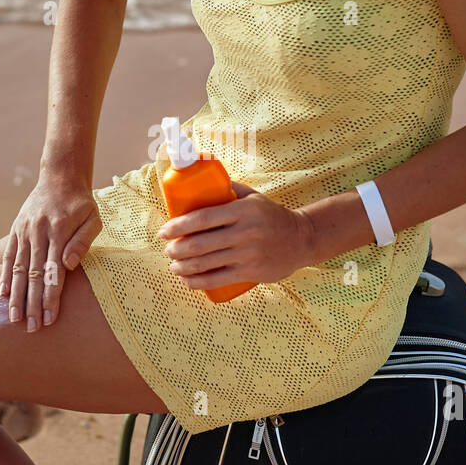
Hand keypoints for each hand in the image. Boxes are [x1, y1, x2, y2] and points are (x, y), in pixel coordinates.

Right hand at [0, 172, 101, 330]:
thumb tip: (68, 265)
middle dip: (33, 304)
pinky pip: (9, 256)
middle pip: (34, 275)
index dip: (51, 297)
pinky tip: (2, 294)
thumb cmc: (82, 204)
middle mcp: (38, 233)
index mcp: (59, 232)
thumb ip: (82, 242)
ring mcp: (24, 231)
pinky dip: (4, 276)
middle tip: (32, 329)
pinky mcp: (16, 229)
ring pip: (18, 269)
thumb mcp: (93, 219)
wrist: (60, 177)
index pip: (54, 272)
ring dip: (16, 296)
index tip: (50, 318)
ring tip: (14, 319)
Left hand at [156, 181, 315, 290]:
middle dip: (176, 249)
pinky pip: (217, 280)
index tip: (164, 231)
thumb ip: (229, 189)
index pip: (202, 218)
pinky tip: (186, 280)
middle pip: (200, 244)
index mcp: (242, 210)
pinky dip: (196, 282)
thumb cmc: (271, 216)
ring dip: (182, 267)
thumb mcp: (253, 197)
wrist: (301, 239)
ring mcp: (247, 254)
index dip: (178, 226)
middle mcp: (244, 232)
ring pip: (205, 264)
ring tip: (173, 266)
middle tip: (168, 250)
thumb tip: (200, 182)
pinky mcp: (250, 272)